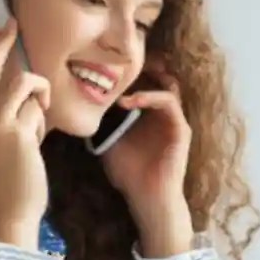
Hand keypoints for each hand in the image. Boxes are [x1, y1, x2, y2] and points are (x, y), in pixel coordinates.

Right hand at [0, 18, 51, 247]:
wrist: (9, 208)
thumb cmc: (10, 179)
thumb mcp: (1, 143)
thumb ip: (8, 118)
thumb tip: (26, 95)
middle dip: (2, 43)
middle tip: (10, 22)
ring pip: (20, 82)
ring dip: (39, 93)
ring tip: (42, 110)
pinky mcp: (13, 131)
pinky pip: (36, 105)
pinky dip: (43, 115)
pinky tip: (39, 134)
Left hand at [102, 57, 194, 254]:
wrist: (148, 198)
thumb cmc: (129, 175)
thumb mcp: (107, 144)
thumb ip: (100, 126)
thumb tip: (77, 108)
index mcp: (148, 116)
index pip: (145, 84)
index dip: (131, 72)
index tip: (108, 64)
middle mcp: (164, 115)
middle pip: (160, 78)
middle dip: (144, 66)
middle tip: (121, 61)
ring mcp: (174, 121)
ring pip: (167, 85)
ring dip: (146, 79)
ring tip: (124, 78)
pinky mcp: (181, 129)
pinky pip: (169, 102)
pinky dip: (150, 97)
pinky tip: (128, 101)